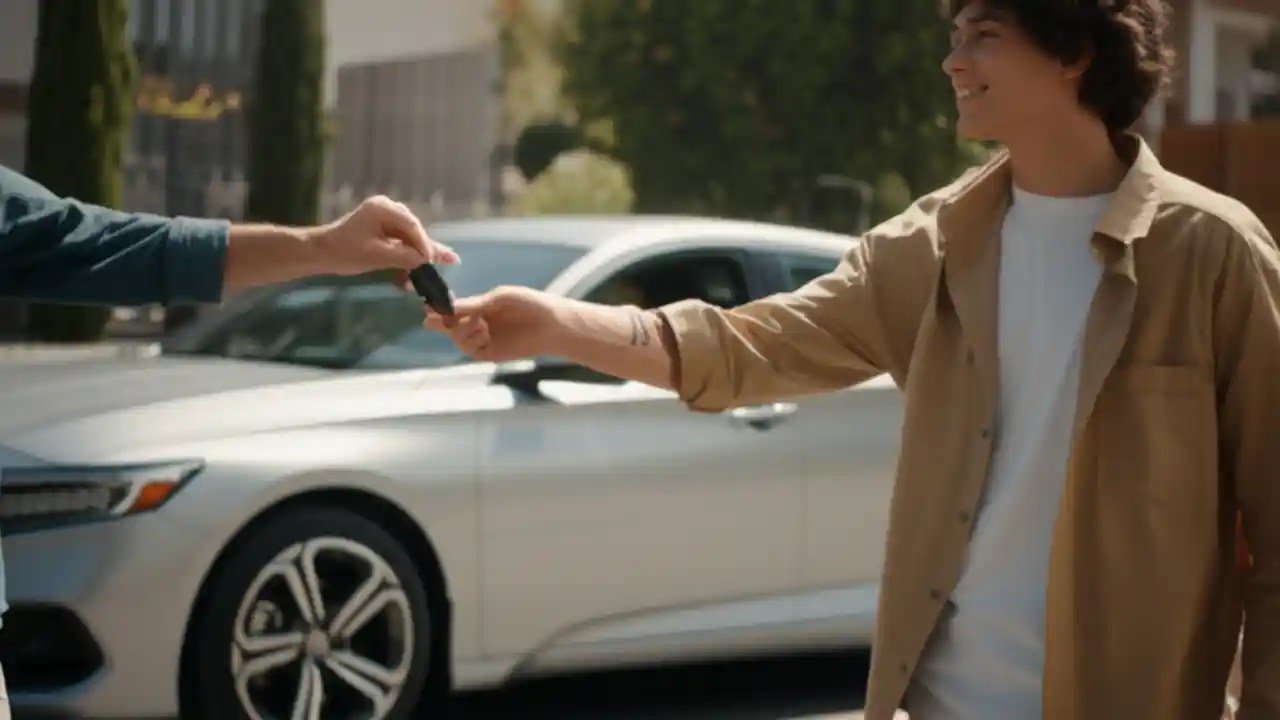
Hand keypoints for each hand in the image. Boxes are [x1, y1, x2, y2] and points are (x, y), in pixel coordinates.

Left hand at [308, 196, 458, 277]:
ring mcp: (383, 219)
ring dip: (416, 257)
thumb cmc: (344, 252)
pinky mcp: (381, 230)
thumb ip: (403, 256)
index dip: (425, 244)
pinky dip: (404, 258)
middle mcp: (386, 209)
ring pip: (408, 239)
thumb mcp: (376, 256)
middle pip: (413, 231)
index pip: (412, 225)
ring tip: (436, 269)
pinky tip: (411, 276)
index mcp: (382, 208)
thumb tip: (425, 260)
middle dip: (427, 250)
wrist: (319, 253)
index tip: (433, 260)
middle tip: (452, 260)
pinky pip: (399, 243)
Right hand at [423, 286, 560, 361]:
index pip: (453, 310)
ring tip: (478, 322)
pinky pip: (470, 349)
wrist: (552, 323)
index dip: (438, 310)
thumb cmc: (529, 304)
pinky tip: (483, 332)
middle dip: (445, 322)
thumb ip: (473, 305)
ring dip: (461, 330)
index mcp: (480, 307)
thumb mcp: (498, 299)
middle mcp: (479, 324)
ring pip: (458, 339)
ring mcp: (484, 339)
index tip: (427, 308)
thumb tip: (448, 307)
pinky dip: (471, 340)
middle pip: (450, 326)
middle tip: (447, 317)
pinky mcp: (491, 353)